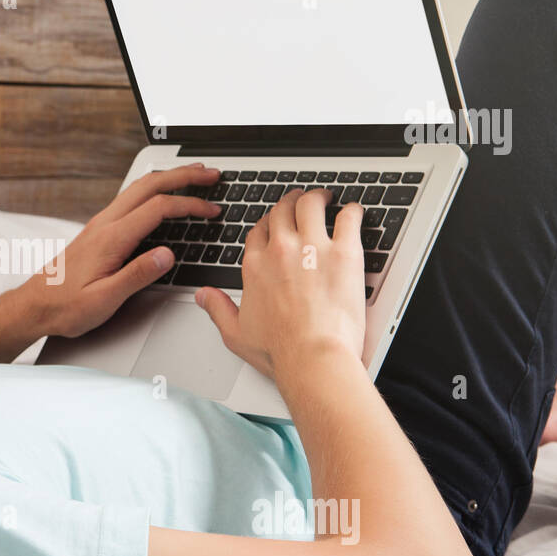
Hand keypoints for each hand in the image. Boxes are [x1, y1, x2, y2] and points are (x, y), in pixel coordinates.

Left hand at [22, 163, 221, 338]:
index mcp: (111, 238)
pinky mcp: (99, 230)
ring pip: (139, 188)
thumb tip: (167, 255)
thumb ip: (137, 275)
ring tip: (194, 176)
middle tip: (211, 174)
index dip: (190, 205)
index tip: (212, 210)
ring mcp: (101, 224)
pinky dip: (154, 190)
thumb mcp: (104, 299)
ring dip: (169, 178)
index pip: (158, 208)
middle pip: (149, 185)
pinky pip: (131, 199)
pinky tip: (163, 195)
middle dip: (184, 175)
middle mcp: (105, 223)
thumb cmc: (65, 306)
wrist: (34, 306)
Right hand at [195, 188, 366, 379]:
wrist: (312, 357)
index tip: (276, 225)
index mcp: (256, 266)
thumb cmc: (280, 350)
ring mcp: (312, 247)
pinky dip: (352, 211)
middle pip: (283, 210)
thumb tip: (203, 296)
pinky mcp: (344, 252)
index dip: (268, 224)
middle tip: (301, 201)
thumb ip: (218, 309)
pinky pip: (349, 217)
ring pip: (311, 205)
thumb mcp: (236, 333)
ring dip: (318, 197)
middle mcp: (281, 250)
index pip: (258, 231)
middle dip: (291, 202)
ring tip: (325, 198)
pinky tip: (352, 213)